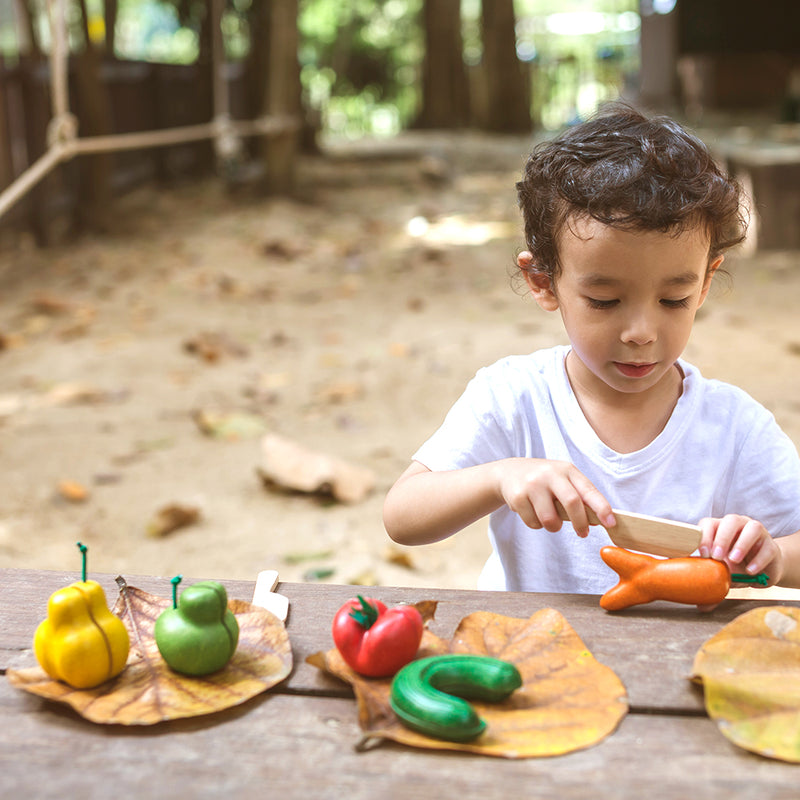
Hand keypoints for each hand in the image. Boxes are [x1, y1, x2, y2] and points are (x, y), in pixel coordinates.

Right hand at [496, 458, 613, 536]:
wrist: (508, 472)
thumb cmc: (543, 480)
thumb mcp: (562, 480)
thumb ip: (579, 496)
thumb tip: (598, 520)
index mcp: (566, 470)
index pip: (588, 490)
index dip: (601, 507)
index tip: (611, 523)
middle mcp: (550, 474)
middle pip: (572, 503)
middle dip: (580, 523)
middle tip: (583, 533)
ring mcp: (532, 484)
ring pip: (551, 519)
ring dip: (554, 527)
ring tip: (550, 519)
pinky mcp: (518, 496)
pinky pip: (534, 523)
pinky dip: (537, 524)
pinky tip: (532, 512)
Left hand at [698, 515, 783, 585]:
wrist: (763, 572)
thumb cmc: (736, 565)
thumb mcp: (721, 566)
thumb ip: (711, 566)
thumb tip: (697, 573)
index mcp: (722, 526)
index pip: (710, 523)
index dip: (704, 537)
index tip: (703, 554)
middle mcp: (740, 525)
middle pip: (731, 520)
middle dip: (722, 538)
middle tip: (716, 556)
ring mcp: (758, 533)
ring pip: (752, 528)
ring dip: (741, 544)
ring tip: (734, 559)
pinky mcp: (772, 546)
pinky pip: (767, 548)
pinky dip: (758, 560)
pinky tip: (750, 571)